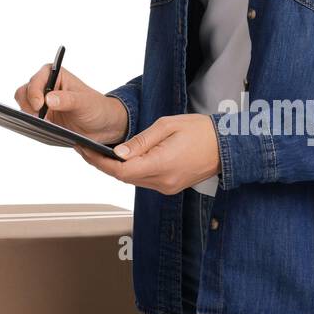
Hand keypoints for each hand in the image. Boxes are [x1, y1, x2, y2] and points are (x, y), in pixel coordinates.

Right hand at [14, 65, 128, 145]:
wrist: (102, 126)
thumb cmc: (96, 108)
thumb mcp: (84, 102)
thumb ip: (67, 100)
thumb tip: (48, 99)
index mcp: (54, 74)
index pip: (35, 80)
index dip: (34, 93)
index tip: (40, 106)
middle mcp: (45, 86)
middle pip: (24, 93)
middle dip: (29, 106)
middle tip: (40, 118)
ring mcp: (42, 103)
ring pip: (24, 107)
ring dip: (30, 116)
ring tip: (46, 124)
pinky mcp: (42, 117)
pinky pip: (29, 119)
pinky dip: (33, 124)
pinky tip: (45, 129)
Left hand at [74, 114, 220, 193]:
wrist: (226, 146)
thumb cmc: (200, 131)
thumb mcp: (167, 126)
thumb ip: (141, 141)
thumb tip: (118, 152)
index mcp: (162, 165)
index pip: (122, 171)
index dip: (100, 162)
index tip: (86, 150)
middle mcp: (163, 182)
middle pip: (124, 178)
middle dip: (103, 164)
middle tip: (86, 149)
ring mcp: (167, 187)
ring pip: (133, 180)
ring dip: (116, 168)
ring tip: (100, 151)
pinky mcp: (170, 187)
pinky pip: (144, 180)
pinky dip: (131, 170)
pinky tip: (124, 158)